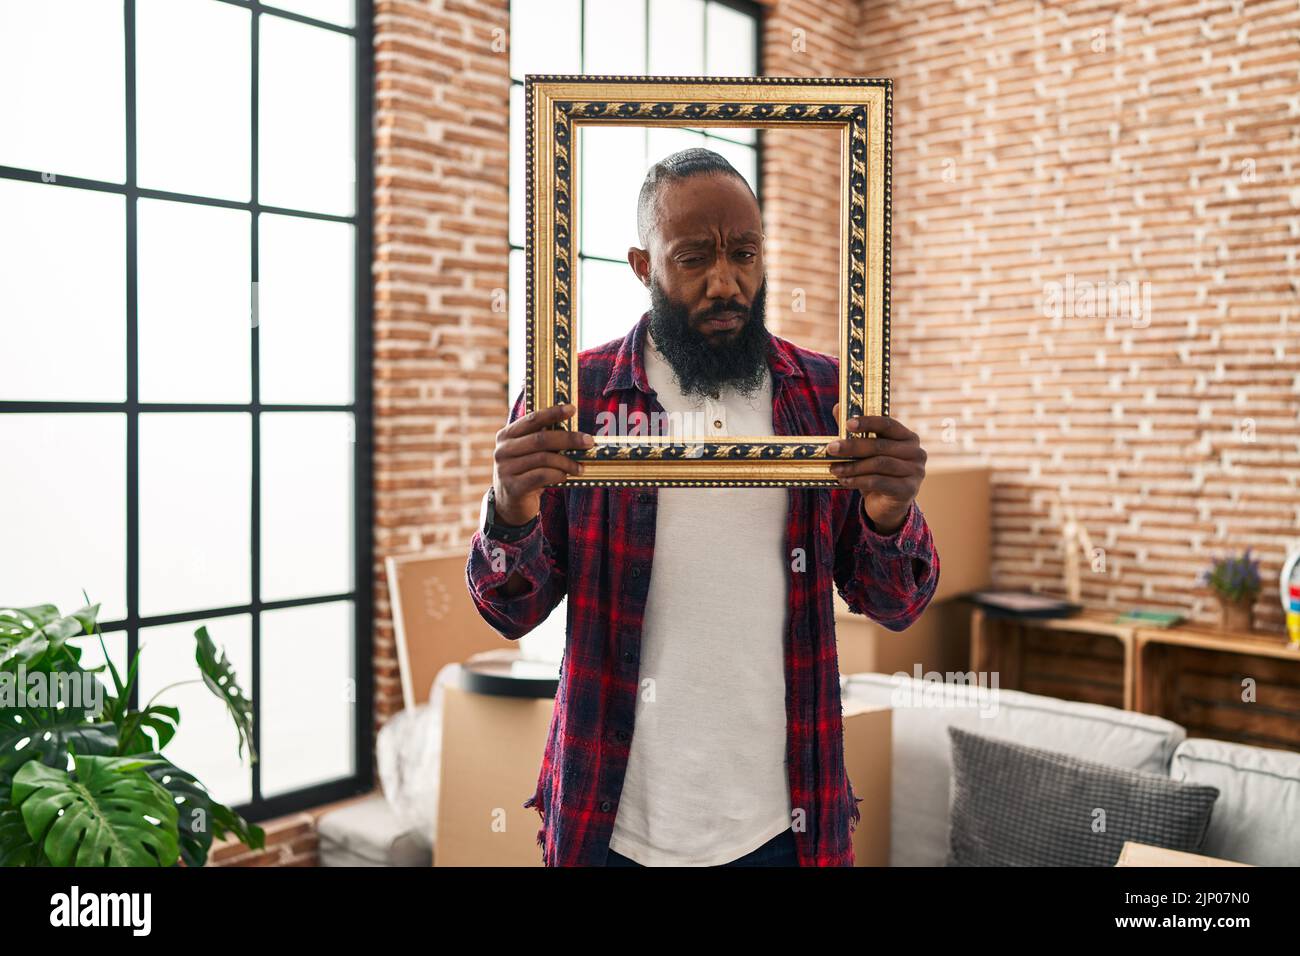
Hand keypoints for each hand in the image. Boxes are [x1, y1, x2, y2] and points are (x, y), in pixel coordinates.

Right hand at [493, 403, 593, 524]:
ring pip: (543, 459)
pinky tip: (565, 476)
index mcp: (506, 436)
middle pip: (540, 439)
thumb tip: (575, 433)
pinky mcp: (513, 487)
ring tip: (580, 467)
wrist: (509, 505)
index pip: (532, 419)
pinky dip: (558, 475)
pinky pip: (541, 476)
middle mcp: (503, 450)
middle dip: (568, 439)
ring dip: (567, 462)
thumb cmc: (525, 474)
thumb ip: (543, 442)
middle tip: (588, 441)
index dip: (553, 413)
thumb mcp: (529, 454)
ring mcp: (505, 469)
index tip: (572, 409)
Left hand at [828, 404, 925, 534]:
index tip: (847, 424)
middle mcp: (916, 452)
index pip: (888, 424)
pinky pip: (879, 482)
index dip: (868, 422)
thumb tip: (837, 407)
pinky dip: (858, 481)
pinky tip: (844, 481)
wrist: (888, 506)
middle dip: (852, 447)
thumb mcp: (866, 452)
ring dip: (852, 466)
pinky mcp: (909, 490)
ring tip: (834, 468)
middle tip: (831, 449)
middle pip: (880, 446)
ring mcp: (915, 472)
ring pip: (879, 464)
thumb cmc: (877, 473)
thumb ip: (855, 431)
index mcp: (908, 437)